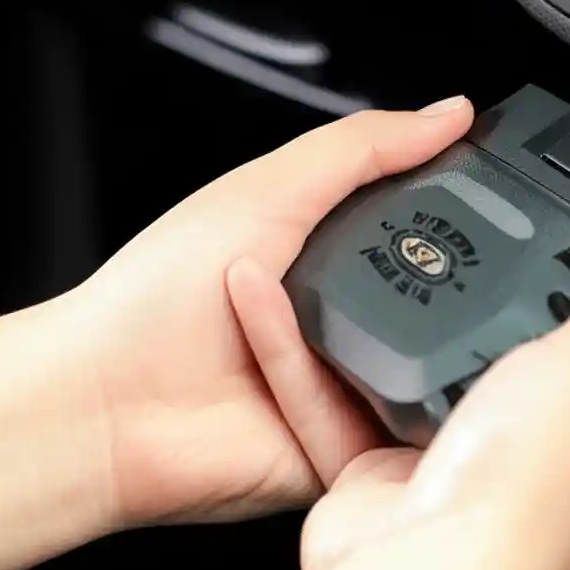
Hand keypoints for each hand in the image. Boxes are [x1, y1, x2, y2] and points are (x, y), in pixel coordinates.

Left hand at [63, 96, 474, 524]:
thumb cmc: (151, 301)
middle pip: (438, 305)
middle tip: (351, 273)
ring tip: (255, 315)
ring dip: (338, 338)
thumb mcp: (264, 191)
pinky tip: (261, 370)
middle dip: (412, 289)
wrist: (101, 403)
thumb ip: (360, 149)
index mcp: (332, 259)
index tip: (468, 200)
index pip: (426, 231)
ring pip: (411, 369)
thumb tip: (447, 114)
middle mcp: (346, 327)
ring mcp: (346, 394)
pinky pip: (372, 424)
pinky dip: (312, 387)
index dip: (449, 217)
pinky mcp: (343, 456)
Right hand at [230, 219, 569, 569]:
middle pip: (506, 332)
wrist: (425, 561)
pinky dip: (297, 347)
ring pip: (414, 354)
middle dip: (483, 273)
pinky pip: (332, 390)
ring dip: (386, 302)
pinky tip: (278, 302)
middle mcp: (523, 425)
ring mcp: (449, 440)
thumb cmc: (526, 483)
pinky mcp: (377, 456)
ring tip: (360, 241)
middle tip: (455, 209)